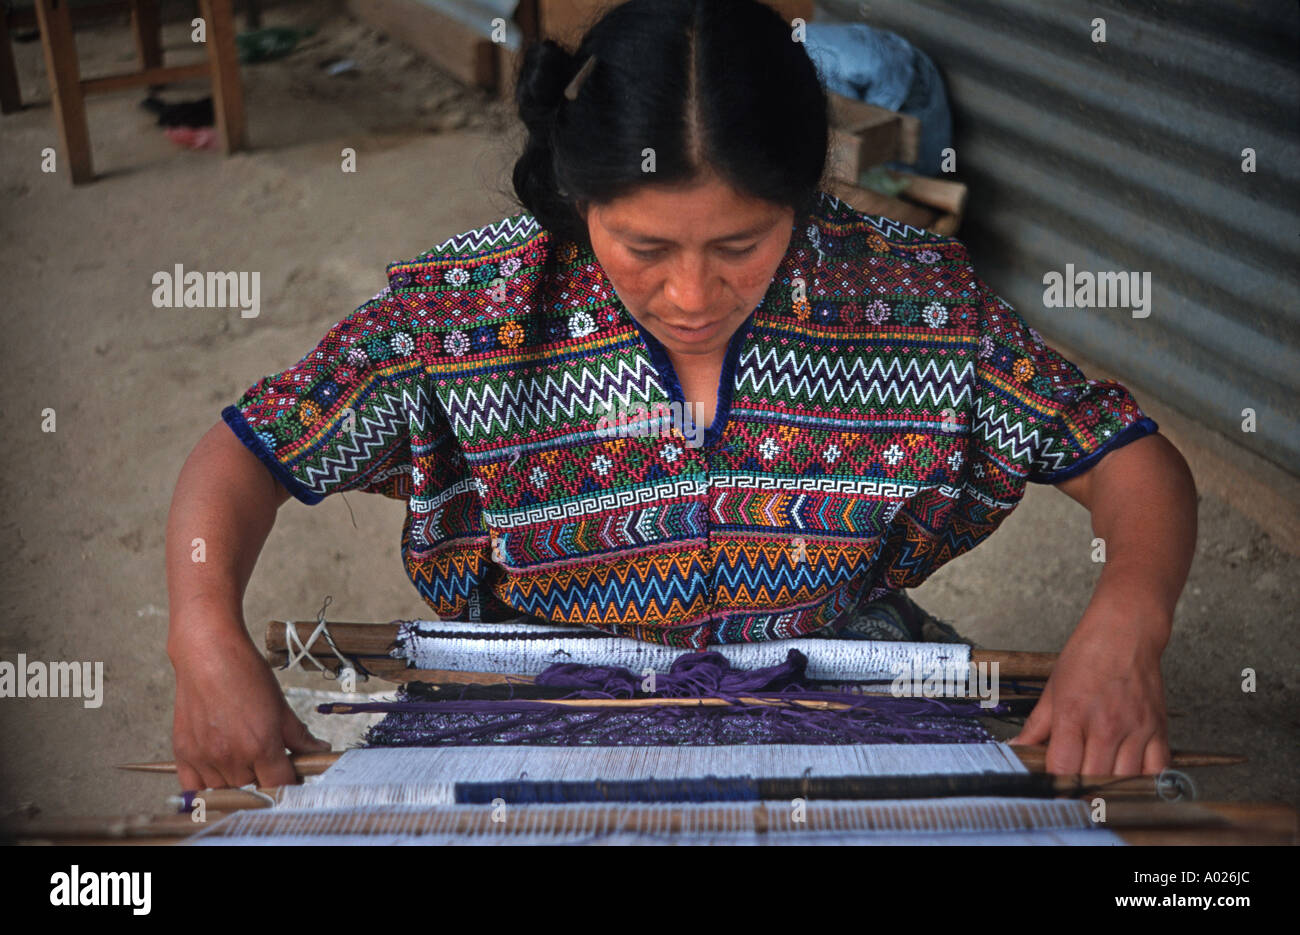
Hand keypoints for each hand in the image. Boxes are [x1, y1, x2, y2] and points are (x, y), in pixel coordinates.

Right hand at [170, 623, 329, 790]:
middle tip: (268, 765)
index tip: (291, 777)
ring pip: (225, 791)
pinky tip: (218, 773)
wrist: (208, 653)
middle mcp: (231, 756)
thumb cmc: (244, 673)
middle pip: (254, 791)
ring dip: (237, 784)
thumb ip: (298, 735)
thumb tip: (318, 751)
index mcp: (260, 745)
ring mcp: (204, 757)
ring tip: (244, 763)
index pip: (280, 785)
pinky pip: (194, 788)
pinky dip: (206, 786)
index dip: (289, 783)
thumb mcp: (280, 705)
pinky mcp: (183, 753)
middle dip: (264, 781)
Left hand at [1010, 592, 1169, 775]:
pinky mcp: (1158, 729)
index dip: (1054, 785)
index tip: (1050, 790)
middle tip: (1073, 791)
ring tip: (1098, 786)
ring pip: (1124, 780)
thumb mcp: (1052, 689)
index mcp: (1073, 715)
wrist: (1125, 632)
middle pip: (1093, 779)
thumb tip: (1015, 749)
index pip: (1062, 767)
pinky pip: (1156, 770)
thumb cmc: (1087, 656)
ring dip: (1109, 788)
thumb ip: (1036, 726)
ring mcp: (1135, 729)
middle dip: (1080, 791)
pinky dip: (1143, 781)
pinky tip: (1128, 777)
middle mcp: (1106, 725)